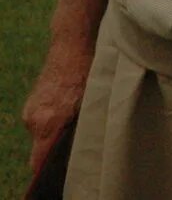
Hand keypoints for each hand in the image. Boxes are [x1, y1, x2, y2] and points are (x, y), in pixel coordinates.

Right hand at [22, 42, 91, 172]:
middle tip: (77, 147)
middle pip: (40, 151)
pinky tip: (69, 112)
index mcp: (48, 122)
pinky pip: (41, 124)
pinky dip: (53, 123)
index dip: (49, 172)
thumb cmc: (87, 72)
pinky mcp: (31, 104)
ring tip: (75, 123)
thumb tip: (82, 152)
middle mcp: (33, 119)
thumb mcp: (91, 103)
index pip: (39, 161)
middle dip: (55, 153)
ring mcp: (30, 111)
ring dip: (55, 135)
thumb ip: (81, 129)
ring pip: (42, 136)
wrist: (72, 45)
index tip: (61, 175)